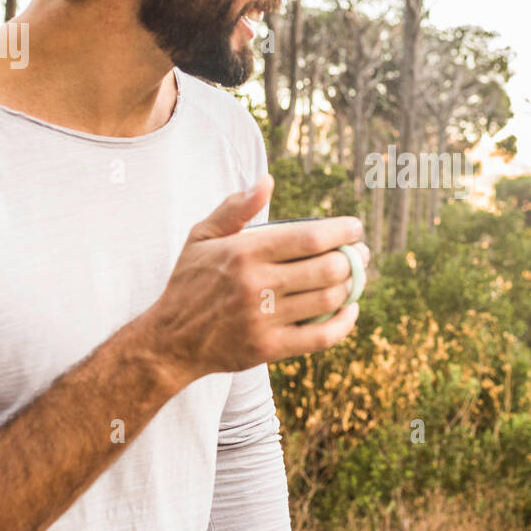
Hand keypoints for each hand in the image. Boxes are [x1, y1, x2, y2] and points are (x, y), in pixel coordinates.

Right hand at [143, 174, 368, 387]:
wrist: (170, 341)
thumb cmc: (189, 283)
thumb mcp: (202, 237)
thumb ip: (235, 207)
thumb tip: (268, 181)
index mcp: (244, 252)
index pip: (310, 237)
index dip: (342, 231)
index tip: (355, 228)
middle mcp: (256, 284)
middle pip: (328, 268)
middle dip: (354, 258)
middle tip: (361, 253)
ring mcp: (263, 319)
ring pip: (328, 300)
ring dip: (352, 287)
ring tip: (354, 277)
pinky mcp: (268, 349)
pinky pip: (321, 337)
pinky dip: (344, 323)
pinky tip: (350, 310)